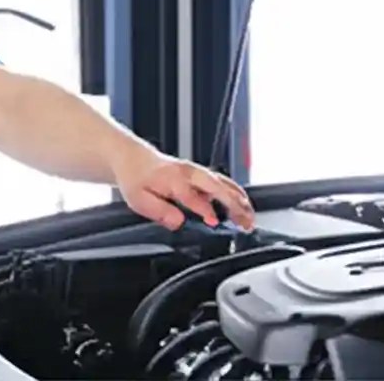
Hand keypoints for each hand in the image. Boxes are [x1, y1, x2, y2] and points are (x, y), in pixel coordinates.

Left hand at [114, 149, 254, 231]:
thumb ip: (160, 212)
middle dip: (235, 205)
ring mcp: (197, 172)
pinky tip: (242, 207)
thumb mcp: (139, 200)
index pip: (194, 197)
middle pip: (218, 187)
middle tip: (246, 224)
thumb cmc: (137, 179)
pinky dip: (236, 195)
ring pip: (225, 184)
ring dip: (240, 201)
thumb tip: (179, 222)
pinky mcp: (201, 174)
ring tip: (250, 219)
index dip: (205, 210)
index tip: (215, 223)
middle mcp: (190, 173)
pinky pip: (223, 183)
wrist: (133, 160)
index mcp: (175, 179)